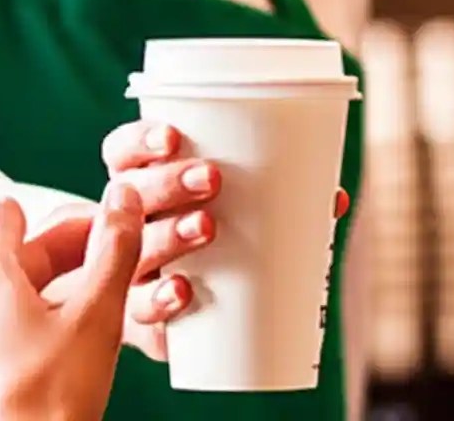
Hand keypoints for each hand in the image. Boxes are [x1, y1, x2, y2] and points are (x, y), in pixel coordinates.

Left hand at [0, 185, 144, 420]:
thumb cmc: (44, 401)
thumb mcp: (96, 318)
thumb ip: (114, 252)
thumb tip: (122, 199)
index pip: (5, 212)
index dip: (54, 220)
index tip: (93, 242)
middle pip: (5, 258)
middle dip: (57, 264)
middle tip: (104, 283)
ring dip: (38, 300)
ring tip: (81, 326)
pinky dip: (17, 335)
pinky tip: (49, 363)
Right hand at [40, 121, 350, 360]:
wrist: (173, 314)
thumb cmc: (211, 247)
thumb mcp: (230, 213)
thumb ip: (268, 201)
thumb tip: (331, 200)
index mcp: (139, 186)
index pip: (122, 153)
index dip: (141, 140)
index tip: (174, 136)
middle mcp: (124, 225)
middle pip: (129, 193)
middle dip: (169, 181)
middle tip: (212, 177)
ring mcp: (127, 272)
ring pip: (134, 248)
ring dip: (169, 234)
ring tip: (208, 226)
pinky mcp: (142, 318)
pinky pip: (140, 312)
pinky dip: (161, 302)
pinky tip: (183, 292)